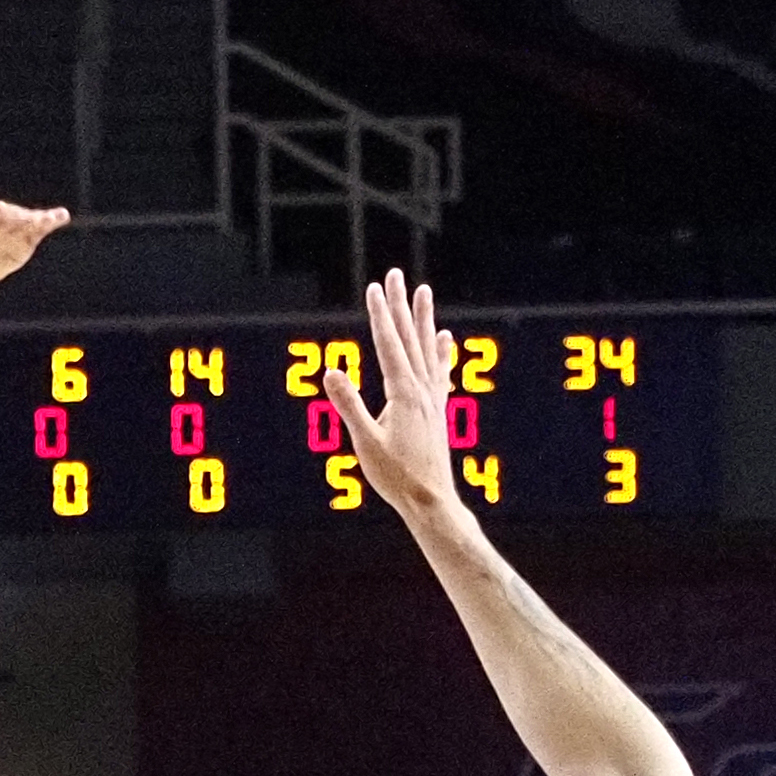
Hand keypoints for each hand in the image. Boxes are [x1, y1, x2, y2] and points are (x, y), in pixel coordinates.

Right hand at [325, 271, 459, 524]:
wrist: (430, 500)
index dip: (380, 314)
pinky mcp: (438, 410)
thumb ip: (348, 405)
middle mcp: (422, 390)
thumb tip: (331, 373)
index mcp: (404, 393)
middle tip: (396, 275)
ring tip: (424, 292)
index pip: (388, 344)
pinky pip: (439, 371)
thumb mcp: (365, 442)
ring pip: (427, 348)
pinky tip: (445, 339)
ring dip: (423, 319)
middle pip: (409, 338)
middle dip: (400, 305)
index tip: (374, 288)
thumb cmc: (396, 476)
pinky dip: (441, 352)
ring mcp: (433, 398)